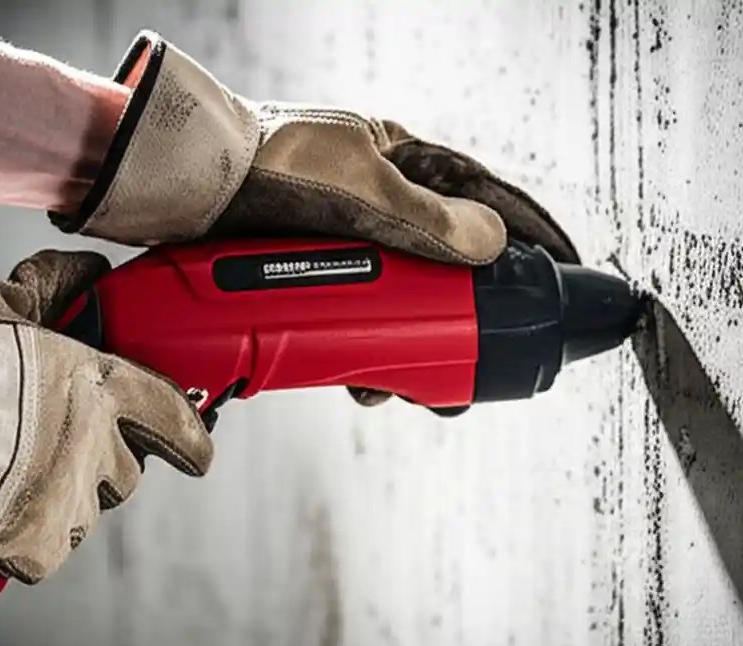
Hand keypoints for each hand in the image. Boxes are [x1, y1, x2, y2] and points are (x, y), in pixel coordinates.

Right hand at [0, 249, 212, 584]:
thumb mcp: (4, 304)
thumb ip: (54, 283)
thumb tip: (89, 269)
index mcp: (102, 388)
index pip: (173, 418)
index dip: (191, 440)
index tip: (197, 454)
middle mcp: (98, 445)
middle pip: (124, 473)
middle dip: (100, 467)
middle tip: (54, 455)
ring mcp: (70, 499)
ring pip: (86, 514)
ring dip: (62, 503)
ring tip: (14, 484)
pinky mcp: (37, 545)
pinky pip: (47, 553)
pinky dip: (27, 543)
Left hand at [49, 30, 578, 413]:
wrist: (179, 185)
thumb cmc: (266, 160)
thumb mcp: (359, 185)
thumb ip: (428, 219)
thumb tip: (491, 246)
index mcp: (398, 160)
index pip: (483, 196)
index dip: (528, 233)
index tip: (564, 269)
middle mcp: (375, 202)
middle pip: (445, 268)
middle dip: (465, 320)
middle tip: (478, 365)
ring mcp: (341, 243)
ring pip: (400, 304)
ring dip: (409, 348)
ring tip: (408, 389)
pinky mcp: (305, 278)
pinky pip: (352, 321)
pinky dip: (362, 351)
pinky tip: (360, 377)